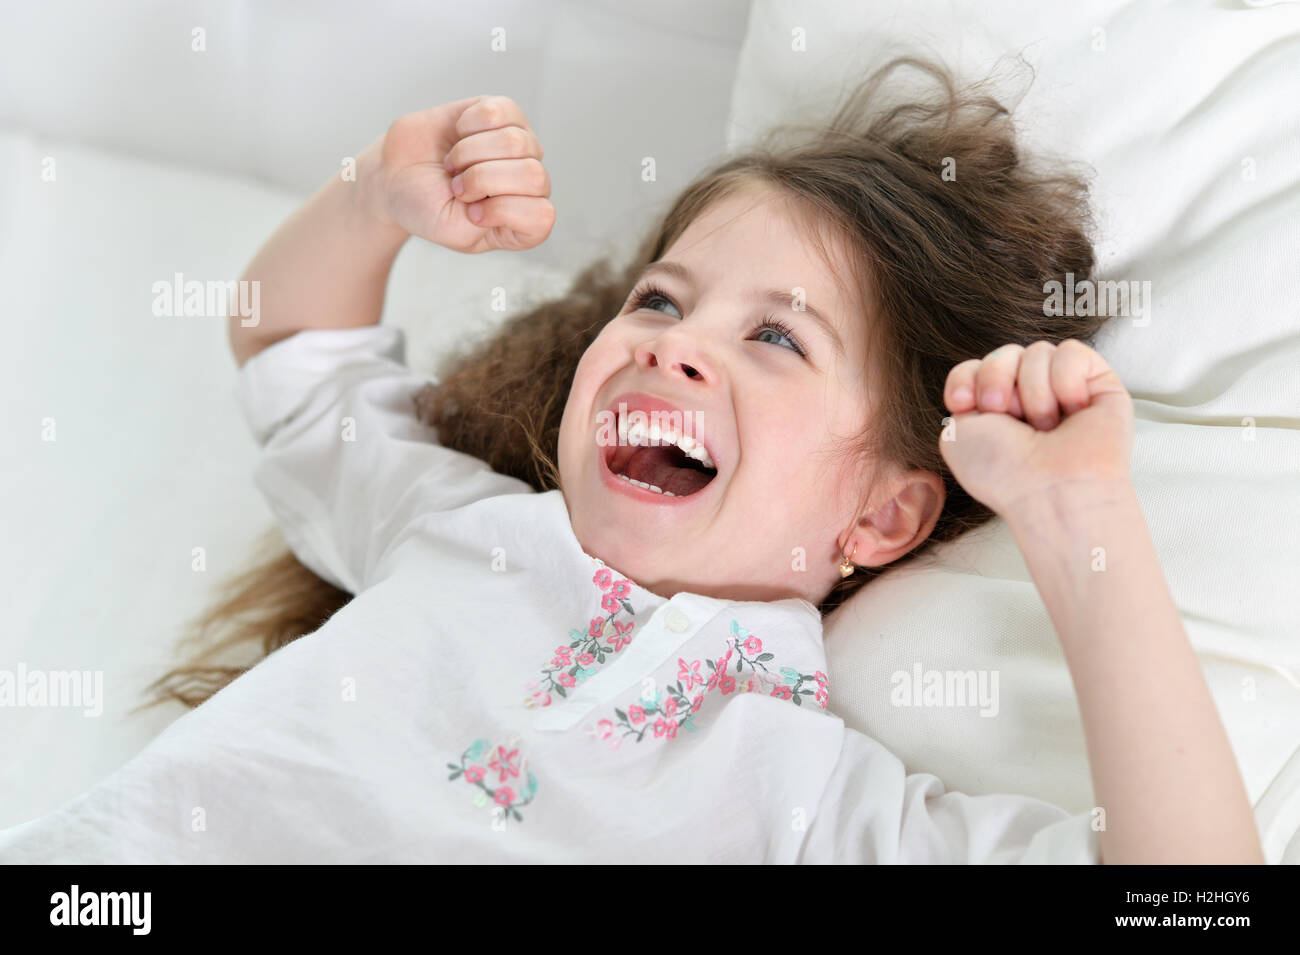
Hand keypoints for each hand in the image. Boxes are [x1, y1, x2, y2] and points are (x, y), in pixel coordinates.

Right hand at [371, 95, 554, 252]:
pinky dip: (468, 124)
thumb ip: (497, 221)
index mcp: (525, 220)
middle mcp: (530, 183)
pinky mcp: (501, 113)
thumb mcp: (458, 232)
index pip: (542, 216)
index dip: (502, 211)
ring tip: (454, 163)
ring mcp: (520, 146)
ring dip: (470, 153)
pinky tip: (458, 134)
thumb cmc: (426, 208)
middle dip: (482, 180)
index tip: (471, 213)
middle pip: (533, 175)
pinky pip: (498, 111)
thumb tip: (525, 180)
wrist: (393, 176)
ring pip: (515, 142)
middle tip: (457, 186)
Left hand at [938, 339, 1134, 517]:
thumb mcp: (957, 433)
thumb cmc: (1003, 471)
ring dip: (1034, 392)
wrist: (1051, 489)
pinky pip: (1070, 351)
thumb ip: (962, 394)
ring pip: (1037, 351)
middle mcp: (1028, 397)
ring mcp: (1063, 388)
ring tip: (1046, 427)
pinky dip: (1064, 381)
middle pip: (1004, 353)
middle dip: (997, 381)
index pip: (974, 366)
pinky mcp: (1098, 382)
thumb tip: (987, 380)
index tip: (964, 404)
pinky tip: (1072, 411)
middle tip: (1009, 419)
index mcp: (994, 410)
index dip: (966, 379)